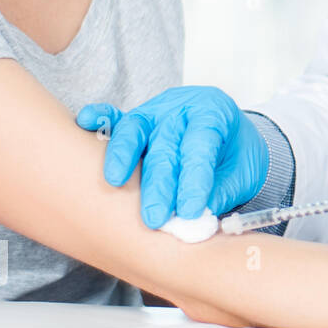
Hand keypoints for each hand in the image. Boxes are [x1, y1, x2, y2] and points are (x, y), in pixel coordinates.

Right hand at [75, 86, 267, 229]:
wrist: (232, 139)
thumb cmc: (236, 156)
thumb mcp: (242, 173)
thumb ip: (219, 192)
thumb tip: (196, 220)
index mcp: (215, 114)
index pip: (201, 146)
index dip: (194, 179)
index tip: (188, 211)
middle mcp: (183, 107)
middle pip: (166, 145)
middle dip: (159, 185)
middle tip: (154, 218)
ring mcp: (156, 110)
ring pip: (136, 130)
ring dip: (123, 157)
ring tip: (114, 182)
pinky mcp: (137, 119)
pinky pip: (116, 117)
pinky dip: (100, 118)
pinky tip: (85, 122)